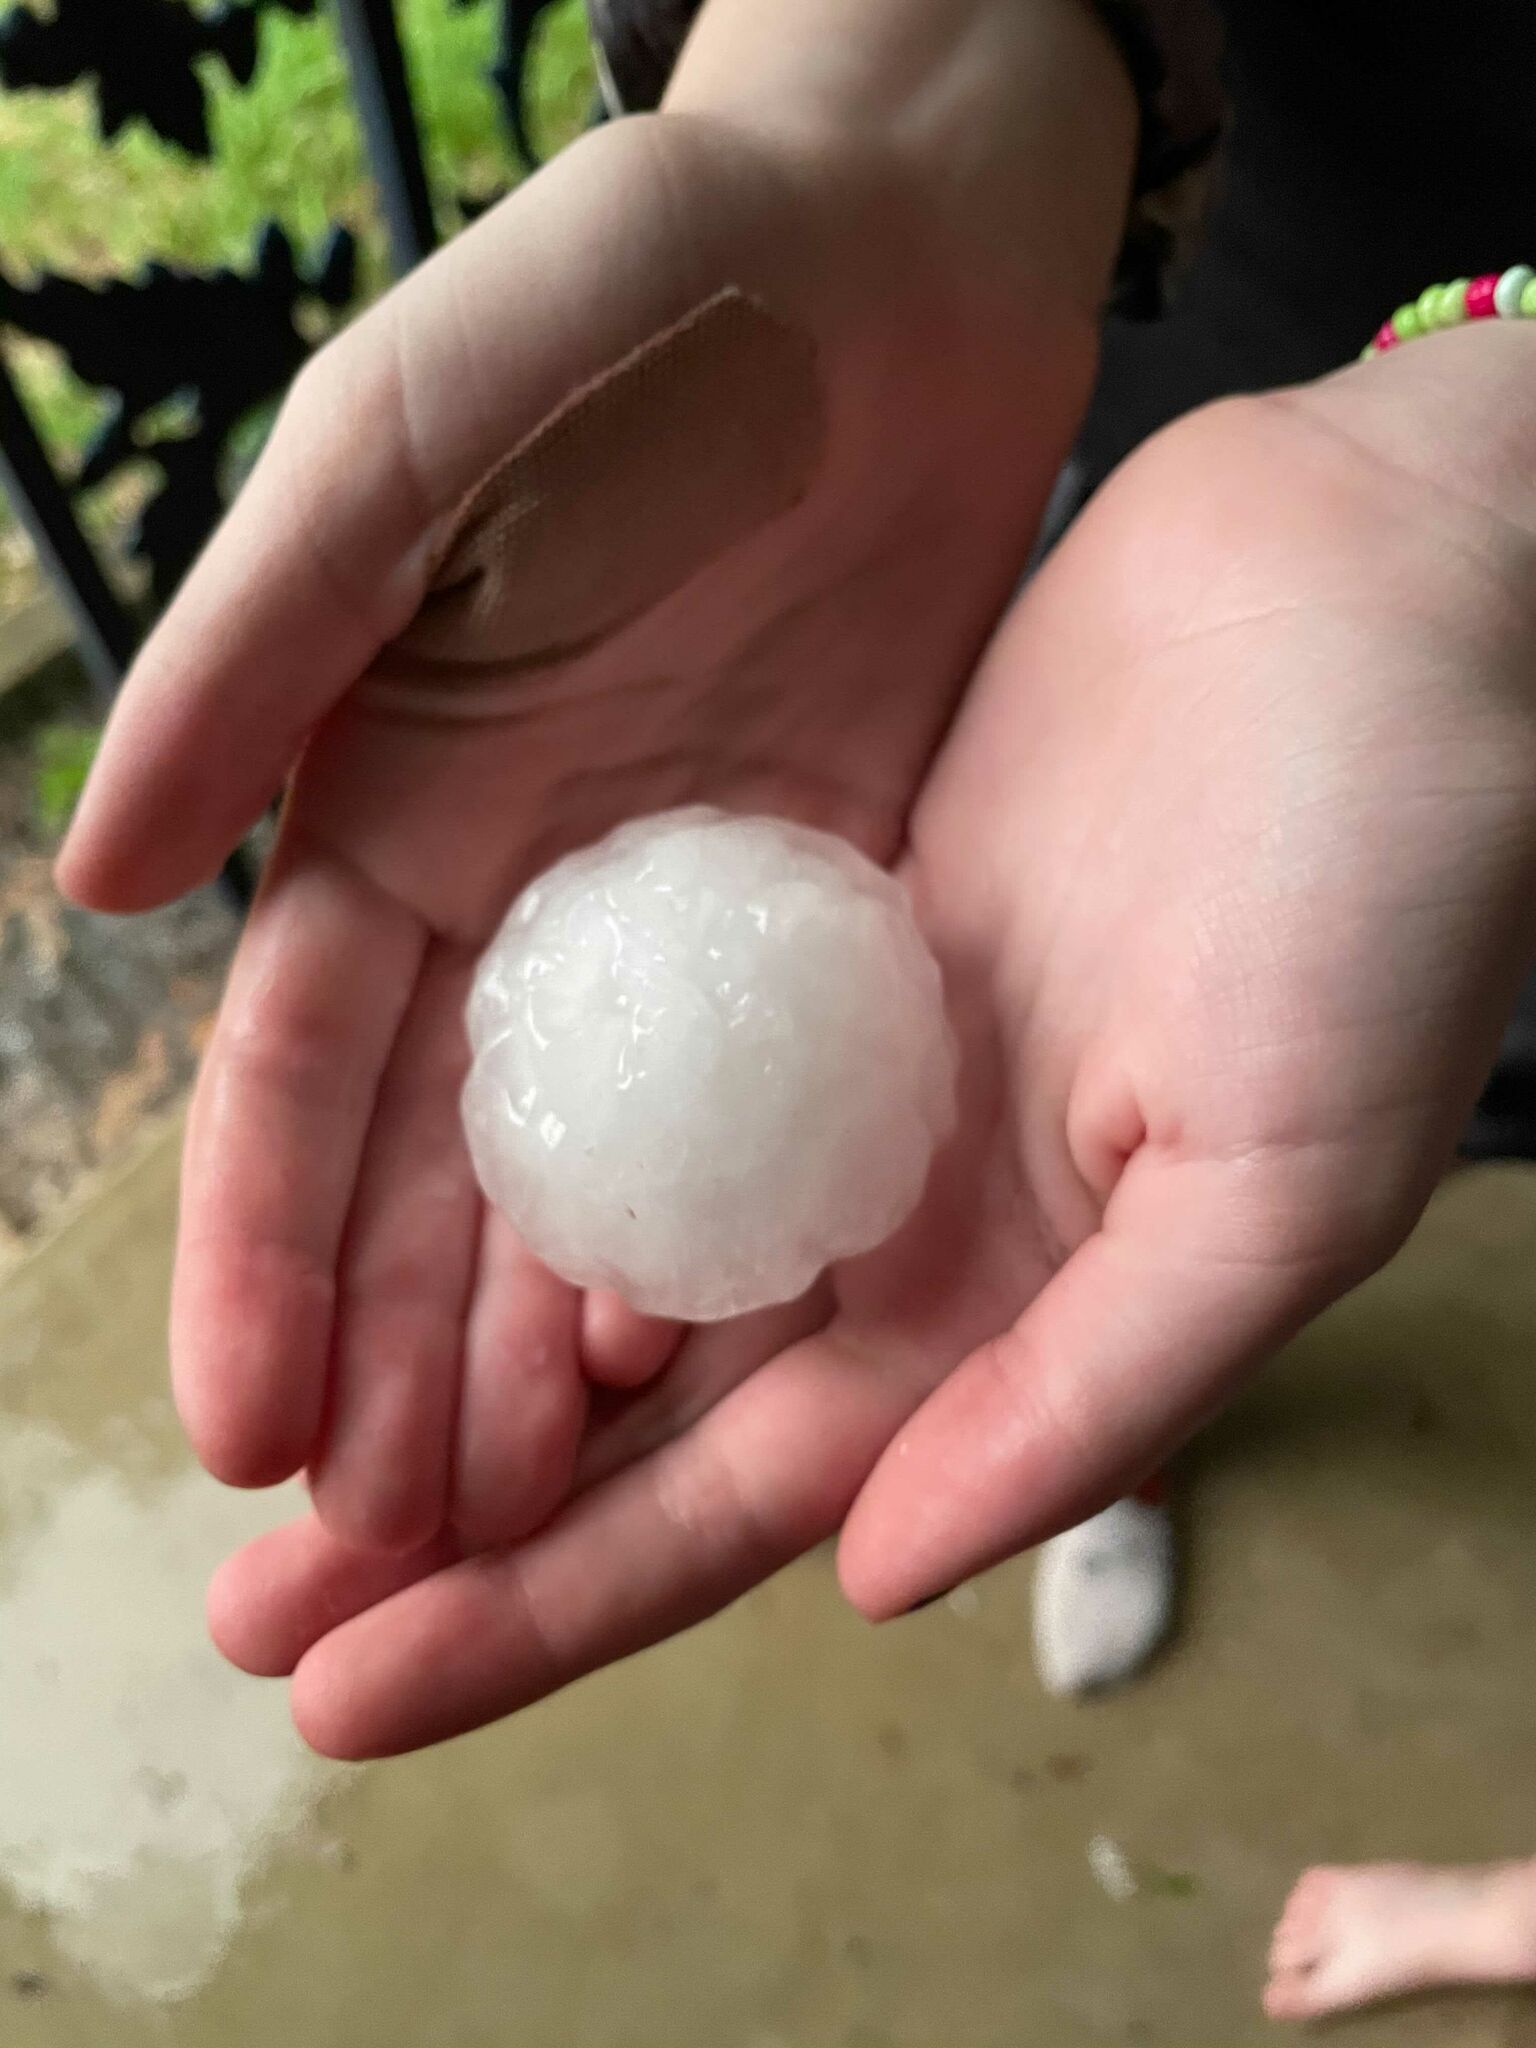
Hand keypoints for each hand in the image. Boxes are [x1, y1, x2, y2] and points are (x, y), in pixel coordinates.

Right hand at [59, 7, 1131, 1555]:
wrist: (894, 247)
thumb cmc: (630, 299)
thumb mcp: (411, 447)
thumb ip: (257, 647)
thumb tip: (93, 876)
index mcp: (385, 803)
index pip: (303, 1082)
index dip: (259, 1259)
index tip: (244, 1438)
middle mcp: (518, 894)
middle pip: (438, 1180)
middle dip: (395, 1371)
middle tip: (378, 1566)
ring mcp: (674, 918)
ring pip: (591, 1183)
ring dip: (542, 1359)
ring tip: (523, 1534)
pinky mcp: (824, 907)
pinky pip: (762, 1111)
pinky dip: (721, 1246)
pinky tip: (700, 1377)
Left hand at [198, 328, 1535, 1755]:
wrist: (1383, 598)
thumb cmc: (1393, 890)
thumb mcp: (1278, 1182)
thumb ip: (1088, 1395)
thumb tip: (874, 1579)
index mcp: (1012, 1307)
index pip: (747, 1501)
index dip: (554, 1608)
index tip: (357, 1689)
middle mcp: (904, 1209)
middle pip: (637, 1406)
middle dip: (454, 1520)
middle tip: (253, 1607)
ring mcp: (840, 1063)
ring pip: (607, 1239)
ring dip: (444, 1336)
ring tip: (274, 1424)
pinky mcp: (804, 916)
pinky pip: (627, 1043)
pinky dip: (514, 1129)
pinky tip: (379, 1187)